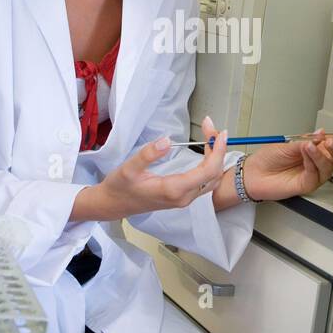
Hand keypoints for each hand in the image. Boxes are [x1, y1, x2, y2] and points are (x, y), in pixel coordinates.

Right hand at [77, 116, 230, 221]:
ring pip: (212, 179)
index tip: (219, 133)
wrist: (114, 204)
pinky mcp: (182, 196)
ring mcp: (184, 199)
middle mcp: (183, 197)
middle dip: (217, 149)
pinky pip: (205, 182)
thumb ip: (148, 155)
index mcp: (174, 189)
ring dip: (216, 157)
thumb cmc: (120, 187)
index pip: (207, 170)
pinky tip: (206, 151)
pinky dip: (210, 164)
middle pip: (214, 173)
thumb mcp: (128, 168)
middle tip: (211, 127)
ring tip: (210, 136)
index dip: (217, 150)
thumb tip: (166, 141)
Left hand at [238, 129, 332, 200]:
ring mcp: (311, 175)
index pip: (332, 147)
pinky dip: (313, 162)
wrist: (252, 173)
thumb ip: (306, 140)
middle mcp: (314, 163)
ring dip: (322, 155)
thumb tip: (321, 134)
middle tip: (332, 142)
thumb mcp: (287, 144)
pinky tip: (307, 154)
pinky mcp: (305, 185)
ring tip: (311, 146)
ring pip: (328, 167)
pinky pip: (316, 174)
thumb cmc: (266, 159)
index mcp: (312, 151)